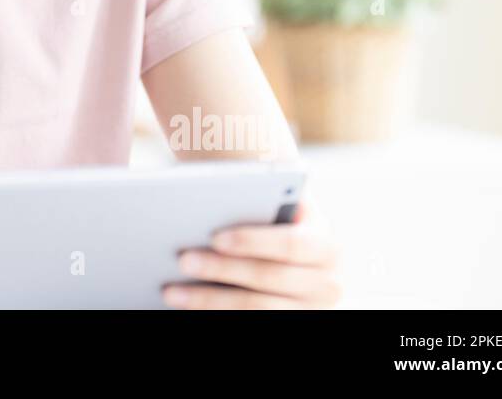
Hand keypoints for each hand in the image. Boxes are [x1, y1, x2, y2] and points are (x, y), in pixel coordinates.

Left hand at [161, 189, 342, 308]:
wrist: (304, 268)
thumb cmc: (284, 228)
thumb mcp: (289, 210)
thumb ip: (275, 191)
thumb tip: (246, 175)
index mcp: (327, 248)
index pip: (291, 243)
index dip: (253, 241)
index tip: (215, 237)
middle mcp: (327, 285)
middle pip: (267, 278)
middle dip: (221, 270)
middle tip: (183, 260)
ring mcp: (310, 312)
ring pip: (256, 308)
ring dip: (210, 300)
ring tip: (173, 291)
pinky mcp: (292, 325)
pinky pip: (252, 323)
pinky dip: (216, 315)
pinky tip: (190, 308)